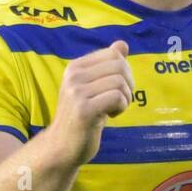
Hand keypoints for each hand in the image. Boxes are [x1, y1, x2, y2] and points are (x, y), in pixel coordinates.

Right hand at [49, 41, 134, 163]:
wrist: (62, 146)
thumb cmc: (82, 117)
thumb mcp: (94, 87)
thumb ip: (106, 66)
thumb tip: (123, 44)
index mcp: (75, 67)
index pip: (114, 54)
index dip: (124, 71)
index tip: (117, 88)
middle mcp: (73, 76)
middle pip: (119, 66)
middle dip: (129, 84)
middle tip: (120, 100)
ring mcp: (77, 92)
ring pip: (120, 83)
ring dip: (125, 99)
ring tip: (113, 109)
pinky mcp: (84, 110)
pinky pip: (117, 98)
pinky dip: (121, 108)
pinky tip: (111, 116)